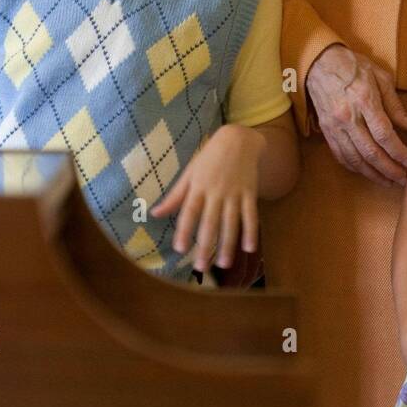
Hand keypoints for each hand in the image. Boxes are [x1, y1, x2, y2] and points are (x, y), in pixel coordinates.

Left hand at [150, 124, 265, 272]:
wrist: (238, 139)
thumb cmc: (209, 158)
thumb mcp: (189, 173)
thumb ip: (174, 196)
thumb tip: (154, 214)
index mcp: (198, 186)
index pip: (190, 211)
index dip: (185, 230)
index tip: (180, 249)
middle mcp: (216, 191)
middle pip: (211, 222)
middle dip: (206, 246)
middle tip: (201, 267)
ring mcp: (235, 192)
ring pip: (231, 222)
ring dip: (228, 244)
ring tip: (223, 264)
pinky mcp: (250, 192)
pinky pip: (251, 214)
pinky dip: (251, 231)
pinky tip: (249, 248)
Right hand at [306, 43, 406, 186]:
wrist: (319, 63)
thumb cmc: (353, 66)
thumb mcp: (380, 76)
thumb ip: (394, 103)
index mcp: (364, 100)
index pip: (384, 134)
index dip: (398, 151)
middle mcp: (348, 116)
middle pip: (371, 152)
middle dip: (389, 169)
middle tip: (403, 179)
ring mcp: (335, 126)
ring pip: (356, 159)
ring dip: (373, 174)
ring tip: (389, 182)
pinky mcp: (326, 131)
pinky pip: (341, 156)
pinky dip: (355, 168)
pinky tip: (367, 173)